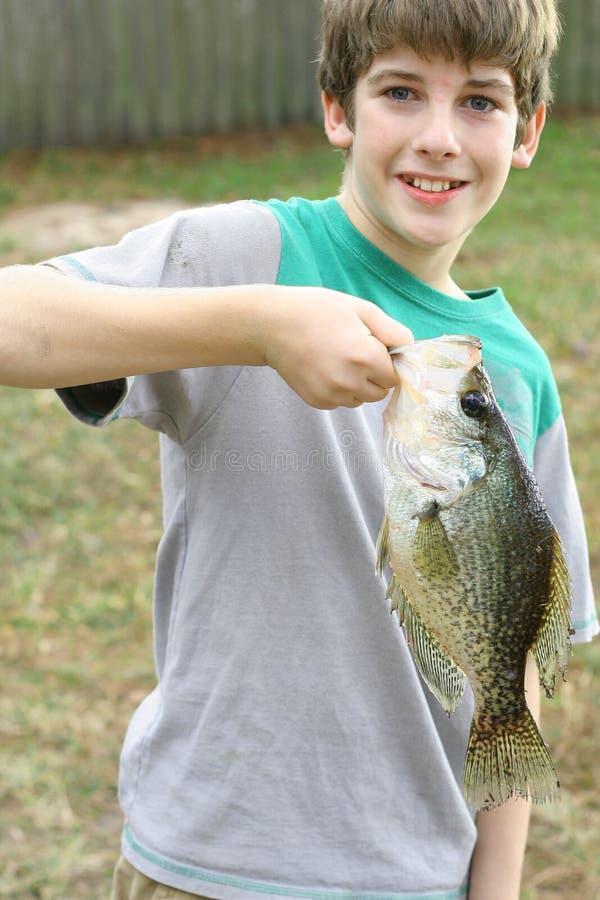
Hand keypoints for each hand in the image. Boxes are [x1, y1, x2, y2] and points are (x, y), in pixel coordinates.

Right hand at [261, 286, 412, 408]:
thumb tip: (411, 348)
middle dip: (376, 375)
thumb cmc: (317, 311)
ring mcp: (331, 394)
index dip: (388, 361)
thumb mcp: (360, 309)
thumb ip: (392, 331)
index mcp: (365, 357)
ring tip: (339, 359)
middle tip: (356, 351)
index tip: (375, 347)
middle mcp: (350, 381)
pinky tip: (326, 368)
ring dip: (359, 384)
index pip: (395, 375)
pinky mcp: (317, 401)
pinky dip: (340, 390)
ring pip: (362, 399)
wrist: (272, 325)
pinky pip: (342, 402)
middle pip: (381, 391)